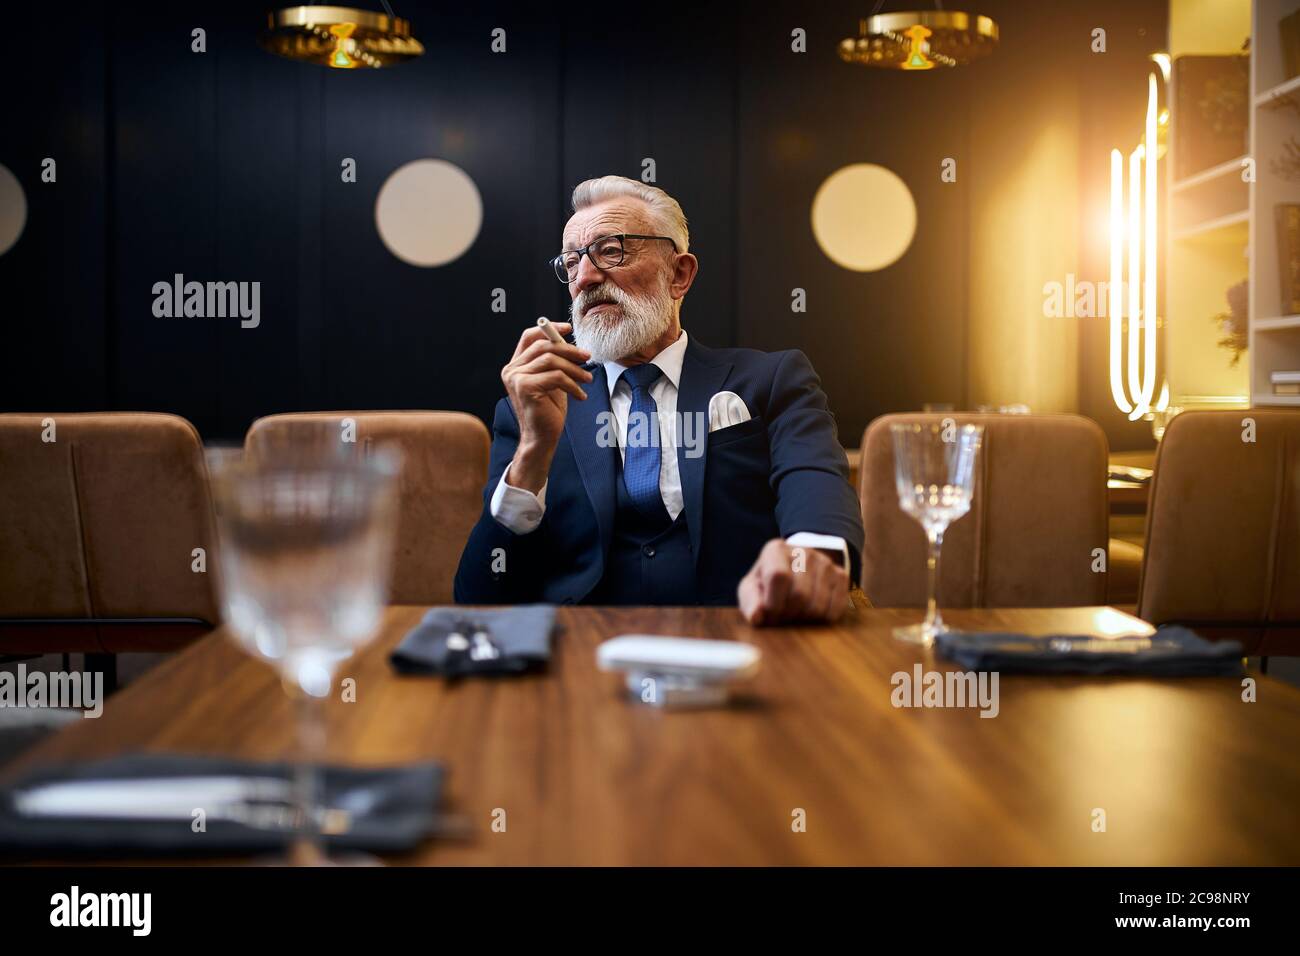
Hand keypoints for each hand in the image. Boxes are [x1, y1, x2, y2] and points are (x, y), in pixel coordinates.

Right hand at [500, 321, 591, 491]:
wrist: (541, 438)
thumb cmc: (548, 411)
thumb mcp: (553, 382)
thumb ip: (555, 363)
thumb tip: (571, 344)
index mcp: (516, 366)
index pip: (529, 337)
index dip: (549, 329)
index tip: (568, 330)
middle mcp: (511, 369)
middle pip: (543, 346)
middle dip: (569, 350)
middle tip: (587, 357)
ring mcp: (516, 378)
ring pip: (551, 360)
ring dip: (574, 369)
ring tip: (587, 380)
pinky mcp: (524, 387)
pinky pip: (555, 377)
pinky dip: (572, 385)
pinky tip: (580, 396)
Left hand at [738, 538, 849, 625]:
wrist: (795, 571)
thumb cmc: (767, 584)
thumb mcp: (752, 589)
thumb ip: (750, 602)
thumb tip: (757, 617)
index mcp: (775, 550)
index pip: (779, 577)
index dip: (773, 604)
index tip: (769, 614)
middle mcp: (803, 552)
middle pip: (800, 596)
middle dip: (788, 615)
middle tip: (782, 617)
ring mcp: (825, 563)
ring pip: (818, 607)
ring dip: (803, 620)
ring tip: (794, 614)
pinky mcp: (841, 576)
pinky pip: (834, 611)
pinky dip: (820, 621)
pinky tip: (810, 614)